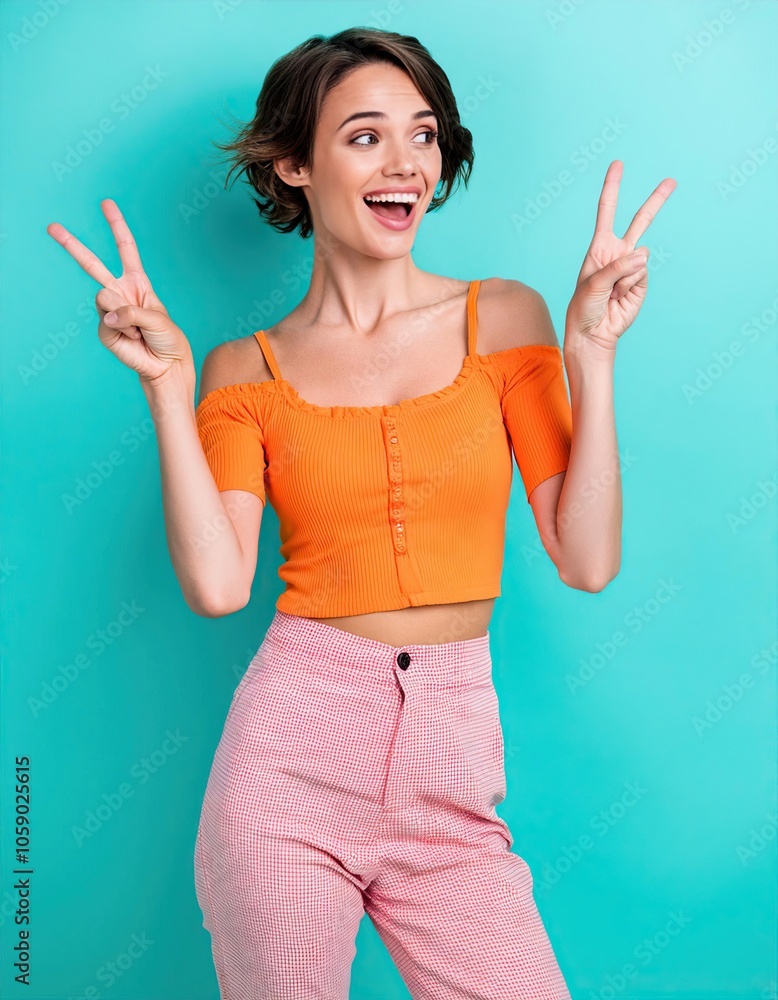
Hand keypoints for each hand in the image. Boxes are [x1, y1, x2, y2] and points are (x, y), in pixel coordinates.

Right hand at [47, 199, 192, 383]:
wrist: (166, 365)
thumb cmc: (167, 338)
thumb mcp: (157, 318)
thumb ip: (132, 311)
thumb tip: (108, 315)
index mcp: (137, 282)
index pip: (125, 249)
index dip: (116, 226)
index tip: (106, 203)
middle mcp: (120, 292)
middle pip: (92, 264)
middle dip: (71, 245)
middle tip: (51, 226)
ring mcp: (110, 310)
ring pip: (102, 296)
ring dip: (124, 313)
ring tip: (138, 329)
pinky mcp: (105, 330)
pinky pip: (107, 321)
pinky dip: (123, 330)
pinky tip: (132, 339)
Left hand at [564, 161, 676, 353]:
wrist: (593, 333)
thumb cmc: (585, 307)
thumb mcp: (593, 283)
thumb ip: (617, 267)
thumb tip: (644, 254)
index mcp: (600, 247)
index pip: (607, 211)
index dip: (612, 187)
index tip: (618, 165)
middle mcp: (618, 253)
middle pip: (641, 221)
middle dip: (656, 201)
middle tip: (672, 181)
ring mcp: (632, 268)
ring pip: (639, 258)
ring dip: (623, 277)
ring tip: (611, 293)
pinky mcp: (641, 283)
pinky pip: (641, 275)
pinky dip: (630, 287)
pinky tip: (620, 298)